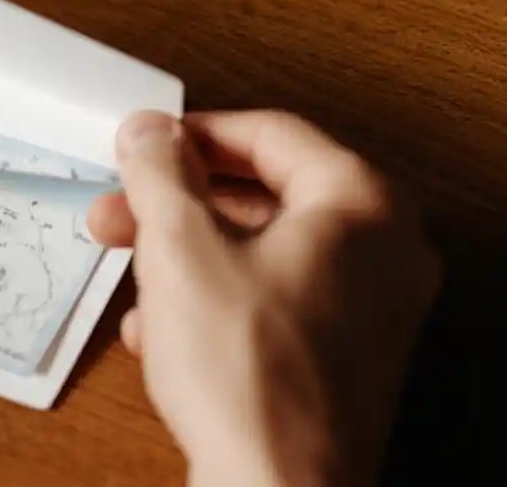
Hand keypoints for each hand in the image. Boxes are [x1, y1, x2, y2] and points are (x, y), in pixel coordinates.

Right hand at [88, 111, 440, 486]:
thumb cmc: (249, 375)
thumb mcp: (181, 249)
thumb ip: (161, 174)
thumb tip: (149, 132)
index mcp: (362, 204)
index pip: (270, 133)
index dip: (192, 135)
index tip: (144, 146)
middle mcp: (384, 250)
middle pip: (264, 194)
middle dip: (178, 203)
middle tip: (121, 208)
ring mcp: (370, 308)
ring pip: (263, 250)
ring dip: (186, 255)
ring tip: (130, 272)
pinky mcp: (345, 355)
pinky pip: (273, 299)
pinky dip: (215, 300)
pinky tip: (158, 329)